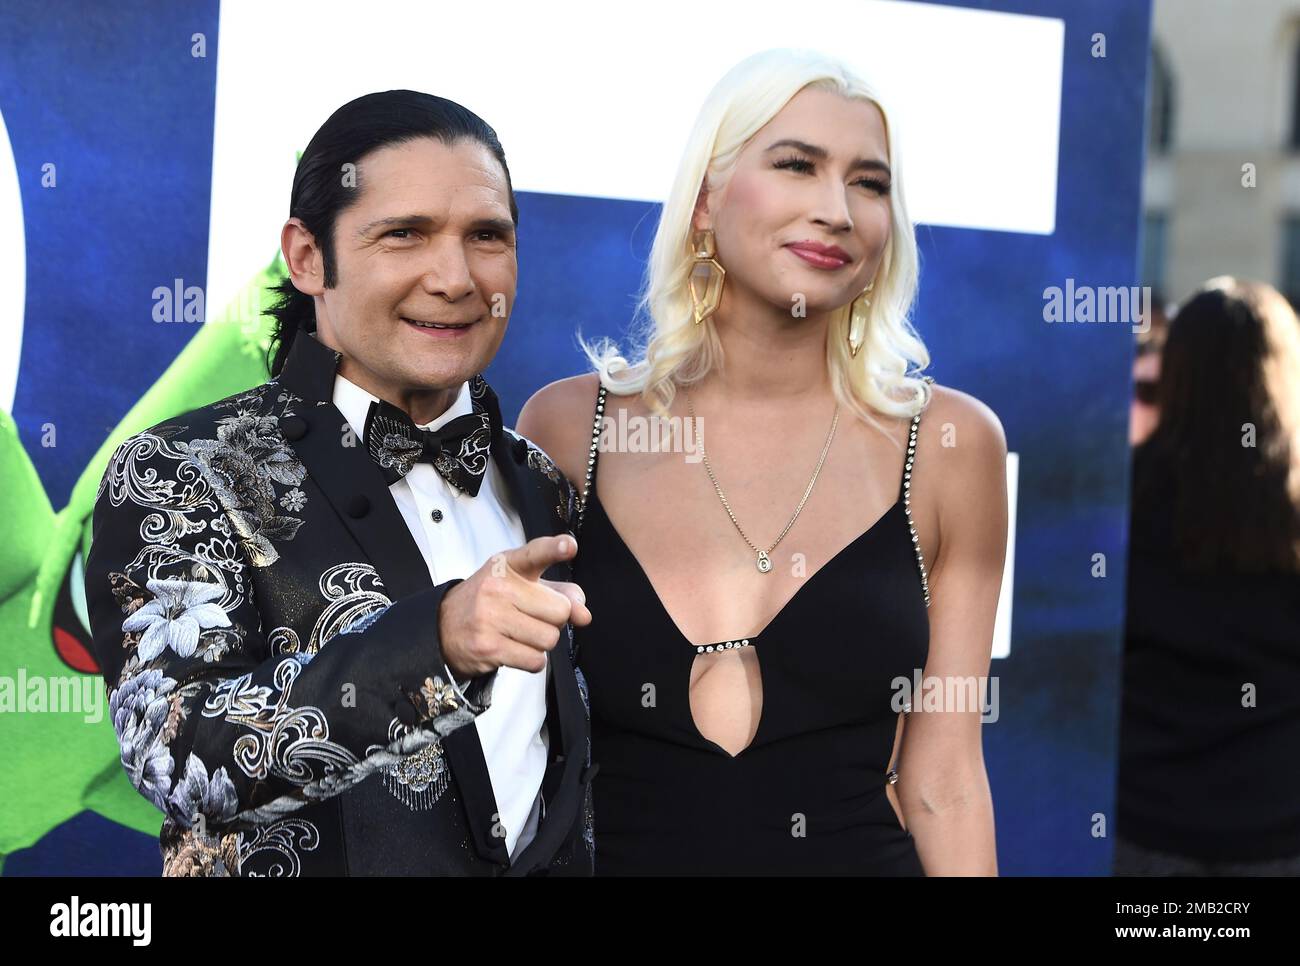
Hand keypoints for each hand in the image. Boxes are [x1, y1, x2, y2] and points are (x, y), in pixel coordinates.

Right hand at [439, 535, 591, 676]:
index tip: (569, 546)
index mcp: (508, 564)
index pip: (535, 553)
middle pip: (560, 611)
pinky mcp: (488, 647)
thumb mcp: (520, 585)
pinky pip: (536, 661)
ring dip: (542, 642)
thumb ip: (559, 592)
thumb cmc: (490, 603)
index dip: (555, 549)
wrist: (442, 627)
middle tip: (532, 617)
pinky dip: (532, 660)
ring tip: (520, 633)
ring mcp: (490, 617)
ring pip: (549, 639)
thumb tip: (583, 614)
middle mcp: (498, 587)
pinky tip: (513, 649)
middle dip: (554, 620)